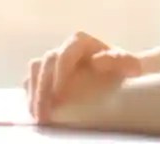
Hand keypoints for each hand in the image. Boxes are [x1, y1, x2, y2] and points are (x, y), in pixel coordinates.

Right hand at [23, 31, 142, 122]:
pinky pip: (31, 80)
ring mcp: (55, 61)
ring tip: (38, 116)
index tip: (59, 95)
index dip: (60, 72)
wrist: (120, 77)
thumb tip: (96, 62)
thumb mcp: (128, 65)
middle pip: (46, 63)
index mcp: (82, 42)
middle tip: (44, 114)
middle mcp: (65, 48)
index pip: (66, 52)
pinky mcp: (48, 75)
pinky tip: (36, 113)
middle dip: (43, 89)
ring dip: (34, 93)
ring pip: (35, 69)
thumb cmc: (124, 70)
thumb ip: (120, 60)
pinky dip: (31, 95)